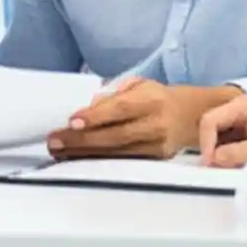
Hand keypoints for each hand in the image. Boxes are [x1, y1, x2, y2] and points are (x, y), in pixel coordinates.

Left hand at [46, 78, 208, 159]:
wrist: (191, 117)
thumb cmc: (157, 98)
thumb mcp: (140, 84)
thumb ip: (115, 92)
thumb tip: (90, 105)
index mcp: (153, 99)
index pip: (122, 108)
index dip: (97, 116)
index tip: (72, 121)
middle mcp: (156, 124)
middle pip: (116, 135)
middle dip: (82, 139)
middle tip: (55, 140)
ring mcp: (156, 146)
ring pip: (116, 153)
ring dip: (84, 153)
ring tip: (59, 150)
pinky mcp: (154, 160)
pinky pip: (122, 162)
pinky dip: (97, 161)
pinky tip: (77, 158)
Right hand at [198, 95, 246, 167]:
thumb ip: (235, 153)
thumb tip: (213, 159)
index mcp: (240, 105)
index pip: (209, 120)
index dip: (206, 143)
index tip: (210, 164)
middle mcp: (237, 109)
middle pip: (209, 127)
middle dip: (210, 148)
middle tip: (213, 169)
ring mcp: (238, 121)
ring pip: (215, 136)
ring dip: (216, 154)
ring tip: (224, 169)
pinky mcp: (240, 134)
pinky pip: (223, 143)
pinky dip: (223, 156)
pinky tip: (230, 166)